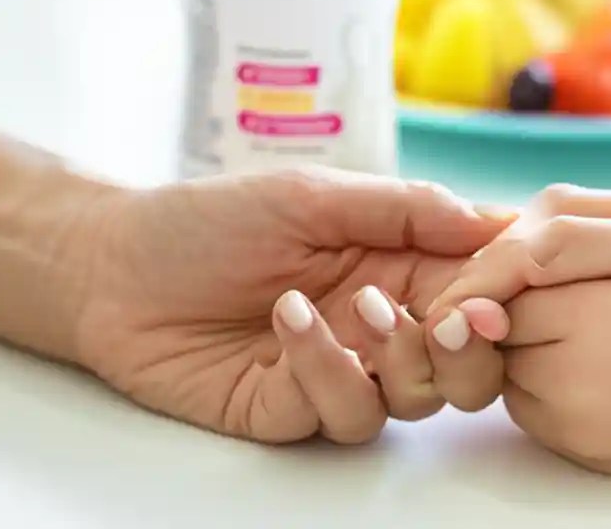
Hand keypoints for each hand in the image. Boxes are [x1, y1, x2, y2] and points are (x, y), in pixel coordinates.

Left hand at [64, 167, 508, 443]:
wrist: (110, 265)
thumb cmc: (208, 219)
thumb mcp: (313, 195)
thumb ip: (404, 207)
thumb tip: (495, 220)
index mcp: (393, 269)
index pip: (473, 294)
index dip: (496, 297)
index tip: (500, 285)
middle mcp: (373, 328)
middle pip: (462, 371)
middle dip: (467, 353)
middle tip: (448, 320)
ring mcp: (334, 373)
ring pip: (408, 402)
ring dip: (396, 360)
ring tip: (355, 306)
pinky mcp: (286, 412)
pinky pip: (337, 414)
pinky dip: (324, 370)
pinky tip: (287, 319)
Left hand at [419, 185, 610, 414]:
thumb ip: (567, 240)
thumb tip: (498, 270)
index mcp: (582, 315)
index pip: (495, 284)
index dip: (514, 270)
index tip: (549, 264)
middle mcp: (565, 379)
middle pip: (496, 331)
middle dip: (522, 308)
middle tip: (590, 296)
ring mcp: (571, 424)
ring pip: (507, 372)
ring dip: (530, 348)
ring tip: (600, 331)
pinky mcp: (582, 453)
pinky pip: (532, 411)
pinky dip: (548, 386)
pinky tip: (601, 368)